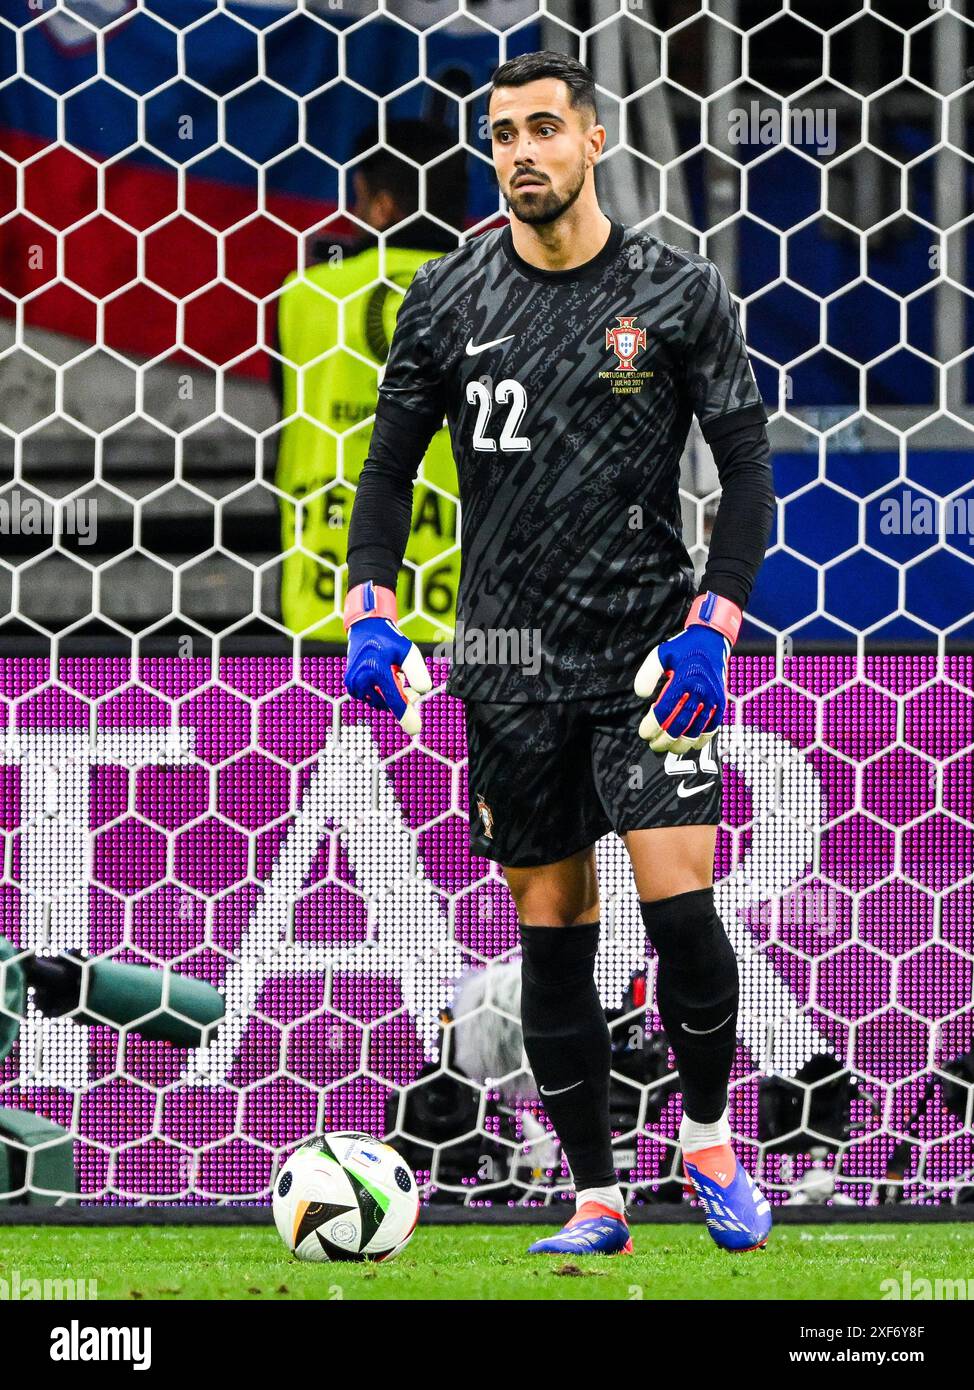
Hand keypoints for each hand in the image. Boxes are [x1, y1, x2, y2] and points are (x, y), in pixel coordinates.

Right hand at [343, 583, 431, 736]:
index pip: (394, 699)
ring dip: (391, 693)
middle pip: (389, 702)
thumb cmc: (389, 641)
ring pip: (381, 702)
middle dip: (401, 696)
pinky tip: (383, 677)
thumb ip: (417, 671)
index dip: (406, 715)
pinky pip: (373, 699)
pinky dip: (381, 692)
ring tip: (391, 673)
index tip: (415, 730)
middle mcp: (361, 679)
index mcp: (375, 669)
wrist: (365, 630)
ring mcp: (354, 685)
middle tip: (403, 677)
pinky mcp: (352, 688)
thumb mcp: (408, 651)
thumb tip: (422, 691)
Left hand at [634, 593, 740, 753]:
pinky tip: (692, 744)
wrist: (712, 640)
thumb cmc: (684, 648)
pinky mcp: (720, 703)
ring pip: (697, 730)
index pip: (665, 711)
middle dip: (665, 739)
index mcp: (685, 680)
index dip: (653, 726)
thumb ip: (647, 674)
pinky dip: (702, 739)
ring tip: (670, 747)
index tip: (644, 733)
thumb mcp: (660, 654)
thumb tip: (641, 694)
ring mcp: (713, 699)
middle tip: (655, 745)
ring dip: (682, 743)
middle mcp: (701, 692)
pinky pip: (713, 727)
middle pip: (681, 725)